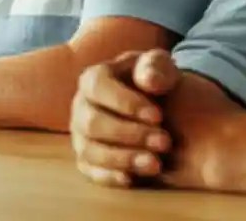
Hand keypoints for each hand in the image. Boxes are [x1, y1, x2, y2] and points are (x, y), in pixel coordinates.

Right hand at [70, 49, 178, 187]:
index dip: (125, 102)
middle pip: (92, 122)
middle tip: (165, 142)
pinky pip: (90, 171)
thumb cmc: (154, 81)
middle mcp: (80, 106)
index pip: (98, 87)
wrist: (157, 105)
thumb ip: (156, 67)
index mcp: (93, 78)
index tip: (158, 116)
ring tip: (156, 165)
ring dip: (122, 158)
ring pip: (89, 150)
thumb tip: (149, 81)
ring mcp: (80, 135)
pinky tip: (132, 179)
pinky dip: (108, 176)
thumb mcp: (160, 67)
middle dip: (129, 134)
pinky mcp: (87, 159)